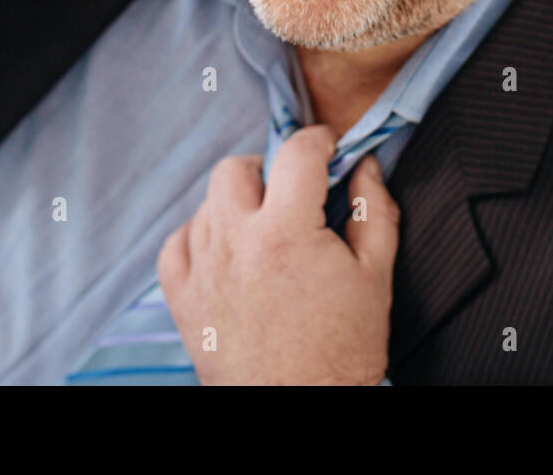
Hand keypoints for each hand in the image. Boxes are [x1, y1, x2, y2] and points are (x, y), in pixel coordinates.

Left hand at [157, 126, 400, 384]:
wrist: (302, 410)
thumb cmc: (342, 352)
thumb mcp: (376, 275)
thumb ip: (374, 211)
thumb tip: (366, 167)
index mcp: (287, 231)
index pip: (296, 153)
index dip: (318, 141)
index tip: (328, 149)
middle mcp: (236, 243)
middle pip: (235, 170)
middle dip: (267, 169)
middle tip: (291, 190)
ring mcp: (204, 272)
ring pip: (205, 205)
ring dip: (235, 204)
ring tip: (265, 227)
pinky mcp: (184, 301)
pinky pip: (175, 246)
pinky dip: (197, 238)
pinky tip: (224, 249)